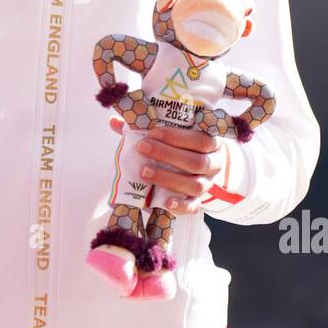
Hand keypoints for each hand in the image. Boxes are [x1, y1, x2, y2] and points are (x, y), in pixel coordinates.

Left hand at [108, 115, 223, 214]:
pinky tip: (166, 202)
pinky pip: (194, 207)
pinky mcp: (199, 201)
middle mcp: (213, 163)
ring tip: (144, 171)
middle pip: (196, 161)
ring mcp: (207, 184)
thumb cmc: (180, 146)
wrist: (197, 165)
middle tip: (142, 147)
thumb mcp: (168, 134)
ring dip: (168, 178)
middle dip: (167, 154)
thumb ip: (144, 127)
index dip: (176, 136)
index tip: (152, 131)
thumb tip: (113, 121)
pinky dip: (181, 206)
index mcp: (211, 142)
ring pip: (194, 185)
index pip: (199, 138)